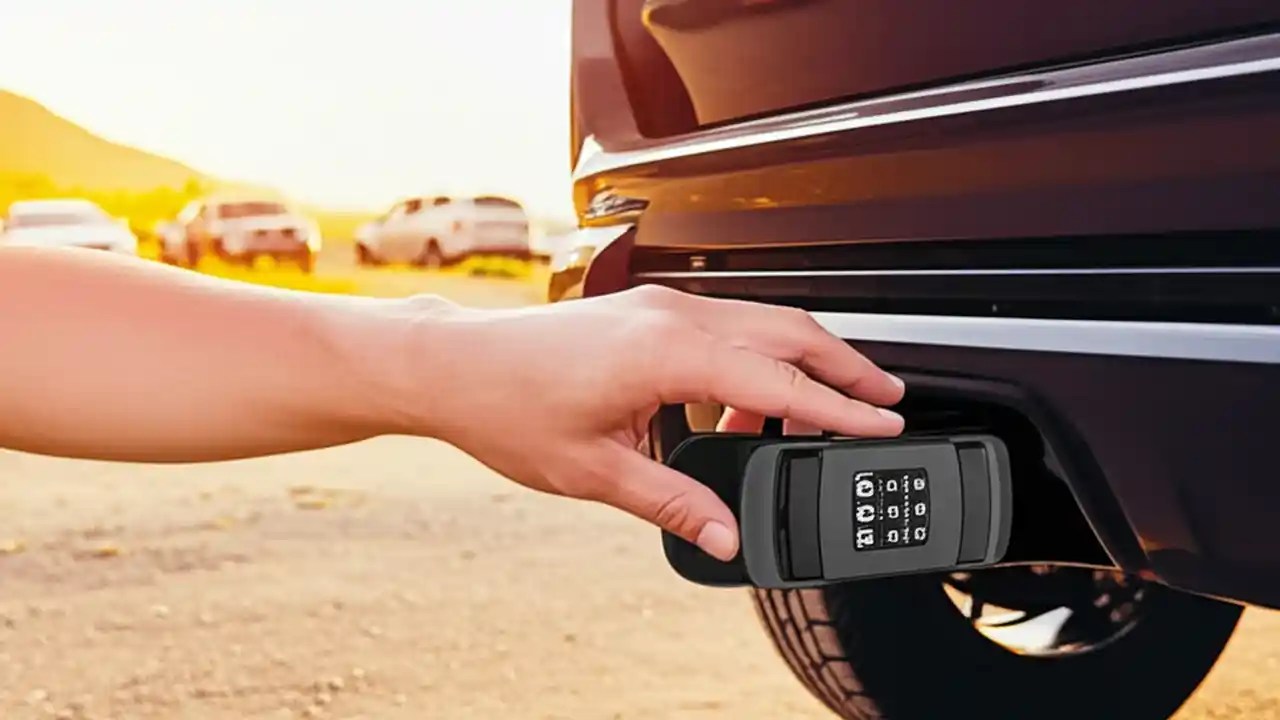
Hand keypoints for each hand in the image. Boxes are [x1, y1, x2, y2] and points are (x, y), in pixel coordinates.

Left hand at [414, 285, 904, 560]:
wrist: (454, 365)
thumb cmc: (508, 407)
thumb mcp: (595, 472)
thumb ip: (671, 503)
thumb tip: (725, 535)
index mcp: (666, 352)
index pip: (778, 379)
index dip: (838, 406)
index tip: (883, 421)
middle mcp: (671, 316)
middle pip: (786, 330)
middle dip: (844, 365)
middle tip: (888, 398)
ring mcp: (659, 305)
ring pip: (760, 319)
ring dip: (804, 355)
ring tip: (833, 401)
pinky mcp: (646, 310)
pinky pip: (726, 323)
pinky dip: (758, 352)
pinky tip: (752, 396)